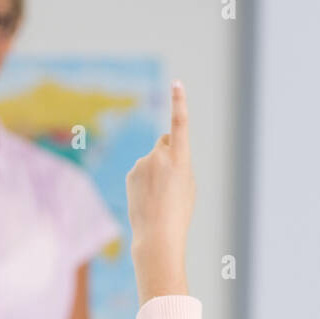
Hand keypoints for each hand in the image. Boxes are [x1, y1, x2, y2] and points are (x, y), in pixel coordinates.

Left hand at [126, 81, 194, 303]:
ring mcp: (142, 164)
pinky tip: (149, 199)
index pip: (179, 124)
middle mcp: (159, 156)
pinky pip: (142, 171)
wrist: (156, 235)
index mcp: (180, 159)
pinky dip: (146, 181)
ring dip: (157, 173)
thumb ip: (179, 162)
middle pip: (166, 144)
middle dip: (169, 154)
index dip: (179, 103)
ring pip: (153, 160)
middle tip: (173, 182)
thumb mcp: (188, 185)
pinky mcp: (131, 173)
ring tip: (160, 197)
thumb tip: (163, 151)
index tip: (176, 83)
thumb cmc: (179, 212)